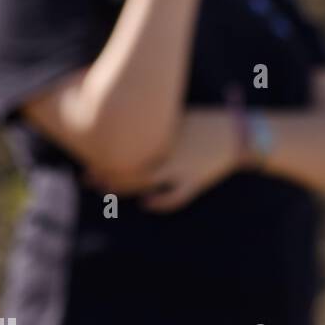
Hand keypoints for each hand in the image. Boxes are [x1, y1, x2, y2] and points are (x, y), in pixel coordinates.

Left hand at [86, 109, 241, 212]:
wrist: (238, 133)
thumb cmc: (204, 125)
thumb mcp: (178, 120)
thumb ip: (154, 127)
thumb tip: (125, 128)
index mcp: (164, 132)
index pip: (129, 144)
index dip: (106, 154)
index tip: (88, 158)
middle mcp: (170, 149)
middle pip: (132, 164)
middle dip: (107, 172)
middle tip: (87, 178)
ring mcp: (183, 166)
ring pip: (147, 180)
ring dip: (125, 186)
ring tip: (106, 190)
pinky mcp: (197, 180)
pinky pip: (177, 196)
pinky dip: (161, 202)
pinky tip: (145, 204)